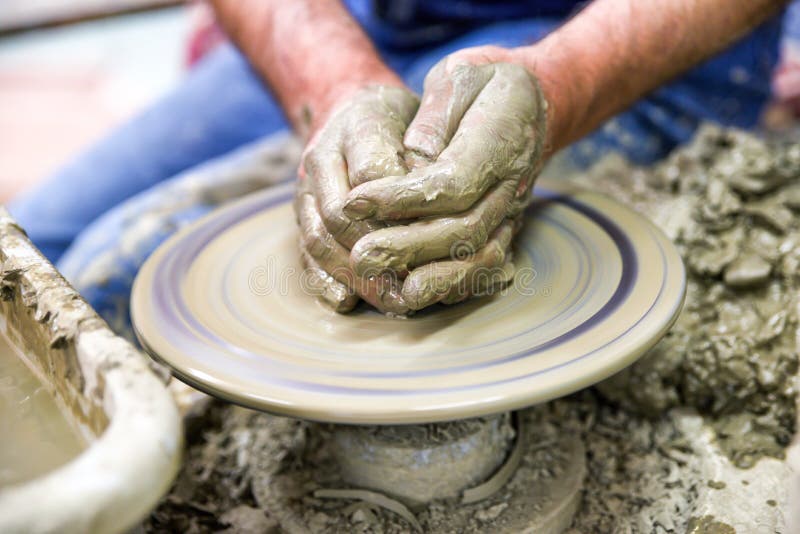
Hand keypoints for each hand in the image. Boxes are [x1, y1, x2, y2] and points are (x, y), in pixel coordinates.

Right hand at [295, 85, 418, 313]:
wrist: (352, 106)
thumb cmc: (402, 118)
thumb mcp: (425, 116)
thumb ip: (430, 151)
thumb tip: (437, 195)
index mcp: (359, 123)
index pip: (374, 173)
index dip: (402, 211)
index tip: (436, 239)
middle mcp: (324, 154)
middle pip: (340, 215)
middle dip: (378, 254)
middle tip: (414, 285)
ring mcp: (307, 186)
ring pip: (319, 238)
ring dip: (354, 275)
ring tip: (390, 300)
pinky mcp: (303, 211)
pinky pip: (304, 249)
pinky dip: (323, 279)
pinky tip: (345, 301)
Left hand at [342, 46, 548, 309]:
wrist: (530, 104)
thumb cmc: (484, 85)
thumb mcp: (460, 77)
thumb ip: (437, 115)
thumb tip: (413, 158)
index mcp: (503, 138)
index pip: (453, 181)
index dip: (403, 198)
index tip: (355, 201)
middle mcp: (513, 183)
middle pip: (464, 228)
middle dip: (408, 246)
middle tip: (361, 257)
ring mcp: (512, 211)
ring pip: (478, 255)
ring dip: (432, 277)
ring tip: (389, 293)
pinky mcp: (504, 228)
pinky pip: (484, 266)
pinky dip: (452, 284)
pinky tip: (417, 294)